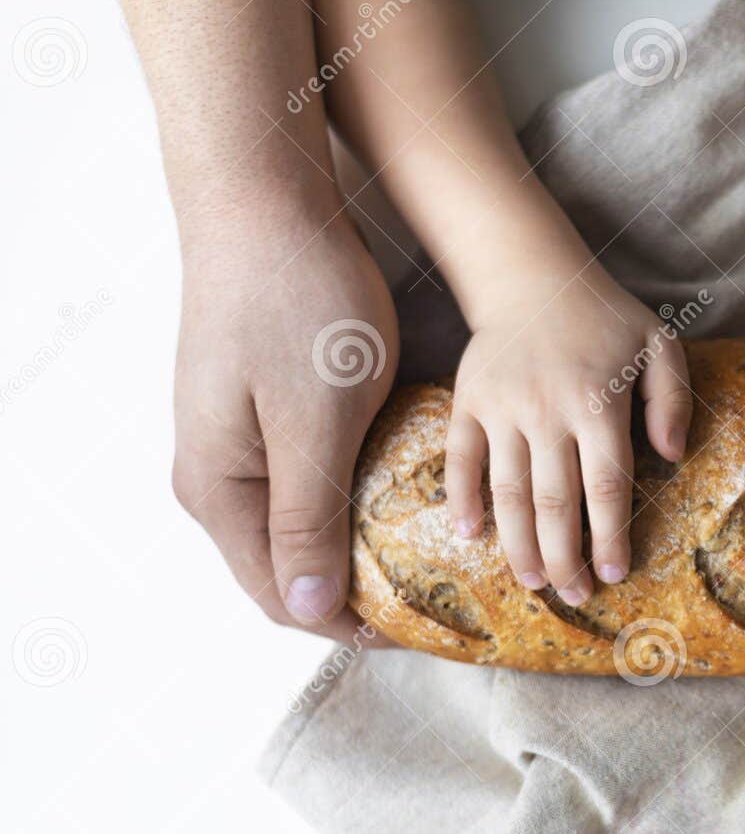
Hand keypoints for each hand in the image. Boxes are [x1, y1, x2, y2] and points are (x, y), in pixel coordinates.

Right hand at [171, 212, 397, 641]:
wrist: (267, 201)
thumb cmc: (295, 307)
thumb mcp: (313, 422)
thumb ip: (308, 518)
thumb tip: (306, 610)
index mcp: (218, 491)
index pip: (284, 598)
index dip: (353, 625)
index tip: (428, 633)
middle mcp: (216, 476)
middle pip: (288, 568)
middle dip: (360, 593)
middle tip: (439, 602)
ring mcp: (233, 440)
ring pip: (300, 524)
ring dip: (358, 547)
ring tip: (429, 559)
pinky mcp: (260, 408)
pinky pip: (305, 479)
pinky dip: (352, 500)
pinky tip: (401, 497)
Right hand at [445, 268, 691, 604]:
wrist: (533, 276)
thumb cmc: (605, 318)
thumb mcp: (660, 345)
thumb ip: (672, 401)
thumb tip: (673, 457)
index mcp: (598, 404)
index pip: (605, 487)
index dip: (610, 537)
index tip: (615, 574)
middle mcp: (547, 412)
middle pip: (556, 503)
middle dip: (566, 559)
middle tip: (577, 596)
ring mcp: (503, 409)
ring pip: (509, 492)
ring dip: (519, 545)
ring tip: (534, 584)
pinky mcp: (468, 403)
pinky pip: (461, 459)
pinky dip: (462, 499)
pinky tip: (470, 536)